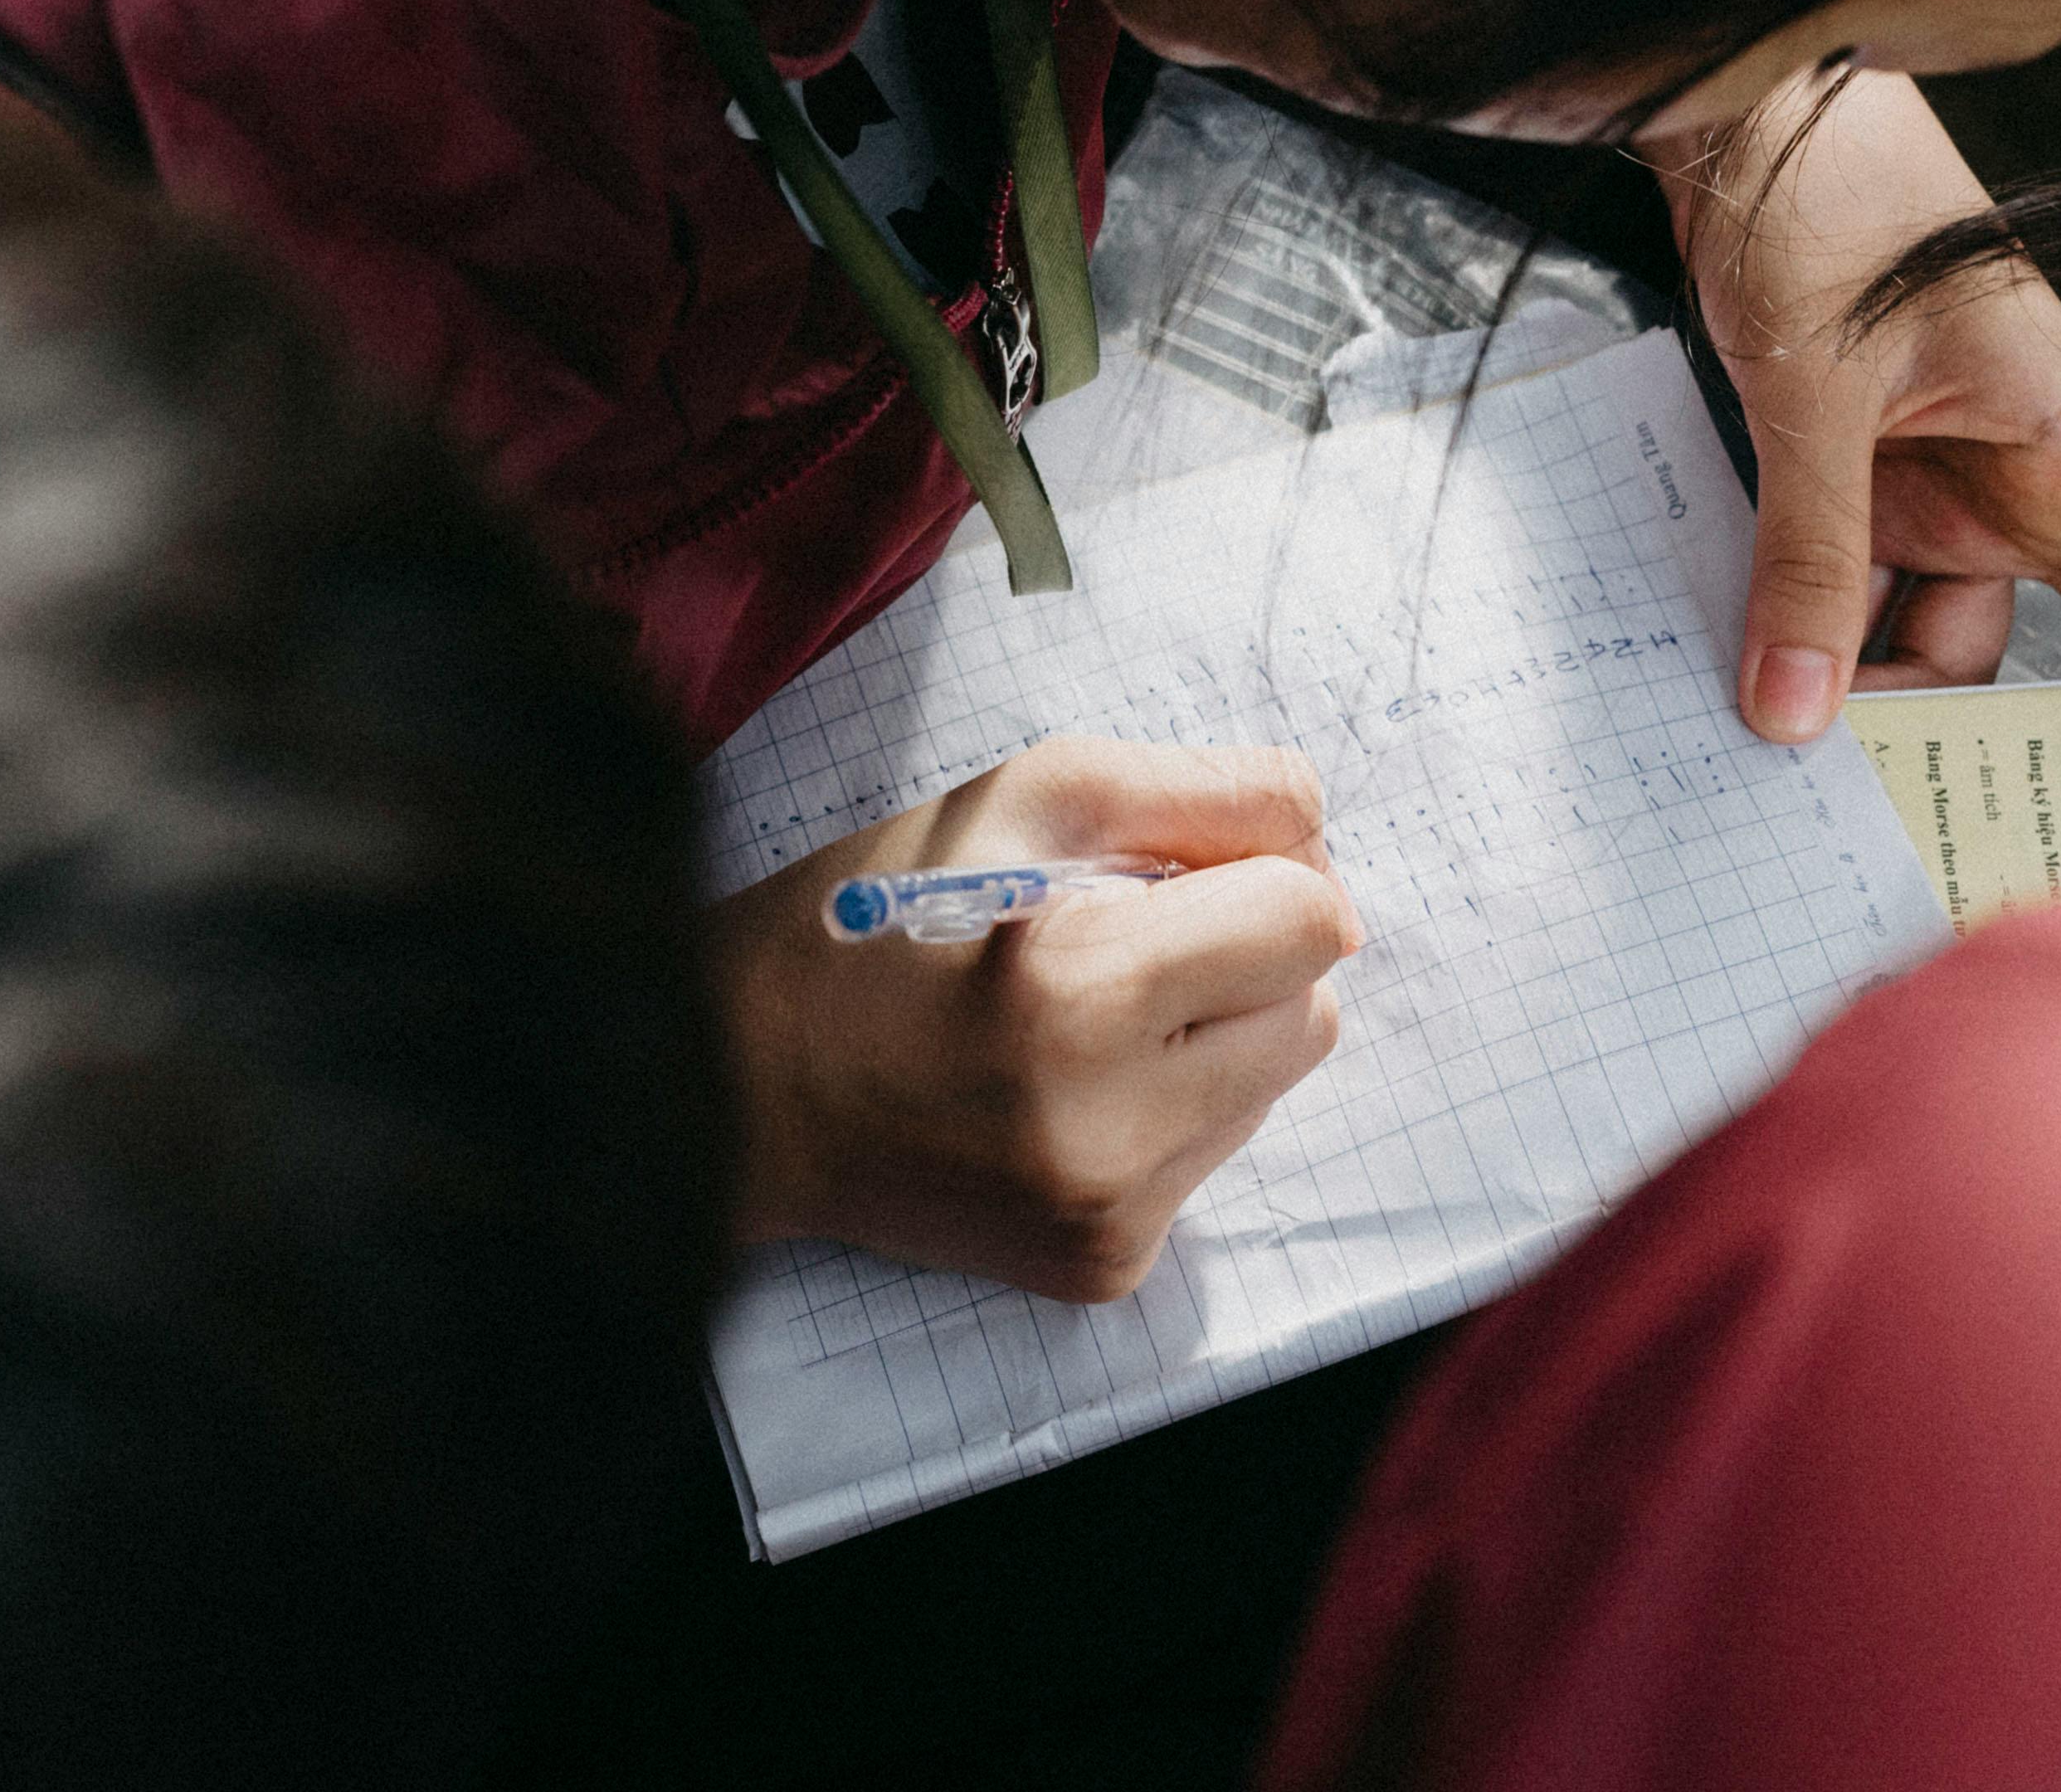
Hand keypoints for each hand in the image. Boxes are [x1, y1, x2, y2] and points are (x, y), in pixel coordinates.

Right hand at [705, 737, 1362, 1300]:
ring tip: (1079, 1015)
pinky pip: (1211, 1158)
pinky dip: (1164, 1108)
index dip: (1264, 873)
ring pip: (1270, 1088)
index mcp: (1079, 991)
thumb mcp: (1027, 795)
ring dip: (1210, 1035)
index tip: (1180, 869)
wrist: (734, 1089)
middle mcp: (1107, 1126)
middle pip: (1314, 1011)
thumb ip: (1206, 792)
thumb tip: (1326, 836)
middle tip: (1128, 936)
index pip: (1313, 922)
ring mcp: (1108, 1216)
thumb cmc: (871, 916)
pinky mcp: (1102, 1267)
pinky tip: (1061, 1087)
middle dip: (1247, 957)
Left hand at [1653, 66, 2060, 860]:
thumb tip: (1791, 715)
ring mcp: (1953, 488)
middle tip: (1988, 860)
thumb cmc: (1822, 201)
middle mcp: (2035, 481)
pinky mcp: (1874, 486)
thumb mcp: (1814, 387)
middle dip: (2040, 755)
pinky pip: (1868, 603)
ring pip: (1951, 648)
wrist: (1741, 114)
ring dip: (1888, 708)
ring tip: (1812, 772)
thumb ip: (1807, 552)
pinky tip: (1768, 703)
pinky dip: (1825, 654)